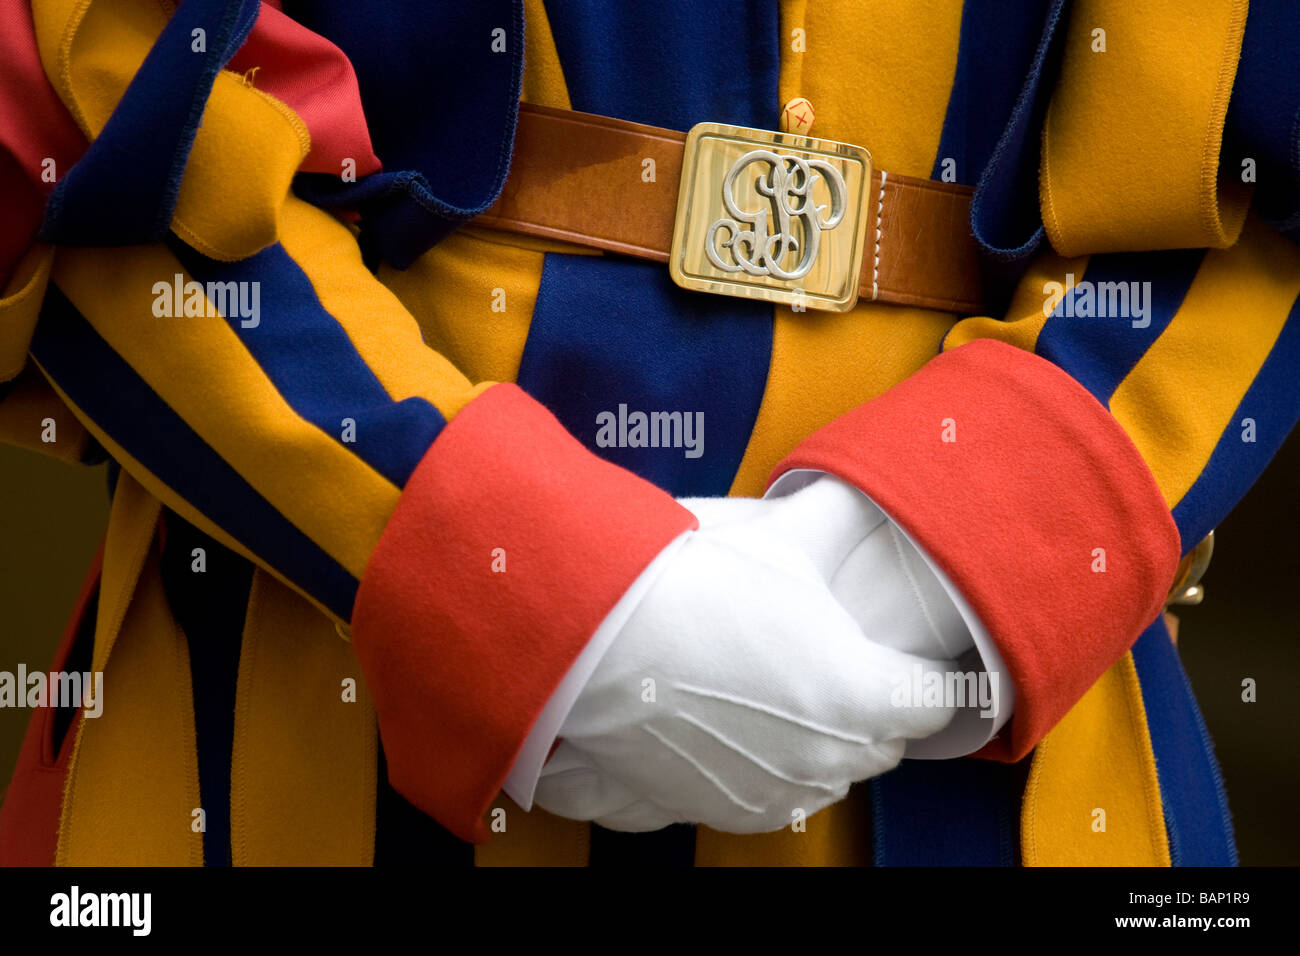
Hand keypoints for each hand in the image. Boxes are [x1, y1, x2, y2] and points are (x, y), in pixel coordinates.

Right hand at [532, 478, 963, 832]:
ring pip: (829, 777)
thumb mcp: (783, 540)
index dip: (931, 676)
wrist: (600, 641)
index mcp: (861, 695)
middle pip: (885, 744)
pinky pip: (772, 801)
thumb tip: (862, 491)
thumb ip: (839, 519)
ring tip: (788, 697)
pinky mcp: (720, 809)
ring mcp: (771, 791)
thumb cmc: (696, 587)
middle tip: (846, 665)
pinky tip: (742, 732)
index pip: (936, 702)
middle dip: (876, 710)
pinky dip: (768, 773)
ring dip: (822, 745)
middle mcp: (825, 758)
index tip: (921, 661)